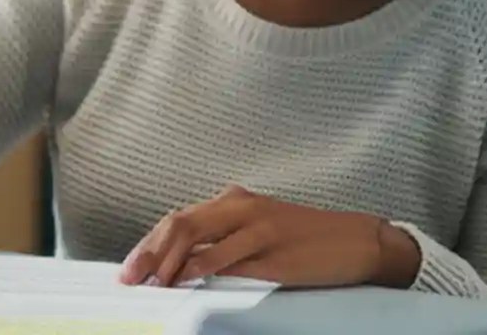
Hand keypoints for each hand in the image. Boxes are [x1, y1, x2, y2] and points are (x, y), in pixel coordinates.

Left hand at [118, 185, 420, 288]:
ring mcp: (256, 224)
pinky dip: (201, 265)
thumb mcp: (259, 239)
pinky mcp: (272, 245)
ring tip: (150, 282)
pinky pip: (228, 254)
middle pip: (180, 223)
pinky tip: (184, 277)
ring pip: (197, 234)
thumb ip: (223, 247)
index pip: (179, 220)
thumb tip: (183, 268)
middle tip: (129, 277)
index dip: (149, 243)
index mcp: (234, 203)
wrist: (357, 241)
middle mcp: (240, 207)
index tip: (129, 267)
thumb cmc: (307, 243)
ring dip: (167, 261)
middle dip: (148, 251)